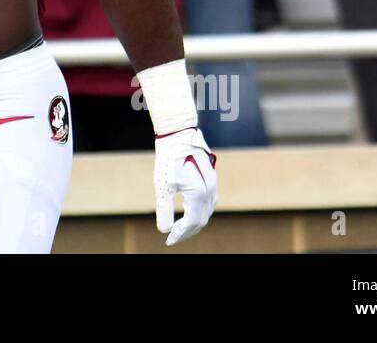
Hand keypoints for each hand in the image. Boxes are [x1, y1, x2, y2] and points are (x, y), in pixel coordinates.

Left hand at [154, 127, 216, 245]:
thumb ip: (164, 208)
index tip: (168, 241)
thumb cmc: (169, 158)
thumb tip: (166, 230)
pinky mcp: (212, 180)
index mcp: (199, 194)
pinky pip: (209, 203)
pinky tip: (189, 214)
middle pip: (201, 221)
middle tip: (173, 238)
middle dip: (187, 232)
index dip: (180, 234)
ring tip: (180, 230)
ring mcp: (213, 185)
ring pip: (206, 213)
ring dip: (194, 224)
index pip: (191, 223)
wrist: (179, 134)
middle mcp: (210, 191)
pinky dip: (199, 213)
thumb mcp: (163, 184)